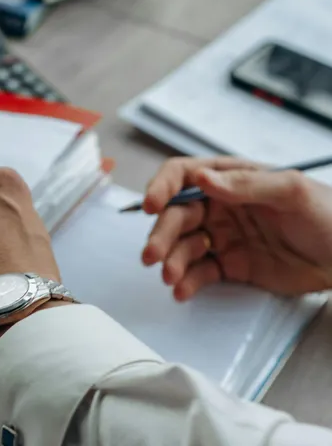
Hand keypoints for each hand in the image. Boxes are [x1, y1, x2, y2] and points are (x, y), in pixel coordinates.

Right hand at [141, 157, 331, 300]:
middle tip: (153, 254)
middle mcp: (221, 206)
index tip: (152, 204)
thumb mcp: (292, 191)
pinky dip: (187, 282)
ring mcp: (223, 236)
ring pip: (183, 246)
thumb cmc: (330, 217)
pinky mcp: (229, 266)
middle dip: (161, 235)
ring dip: (171, 261)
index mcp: (232, 179)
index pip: (184, 175)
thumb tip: (203, 178)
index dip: (162, 187)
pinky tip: (183, 290)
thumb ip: (246, 184)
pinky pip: (199, 272)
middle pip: (176, 215)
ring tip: (171, 277)